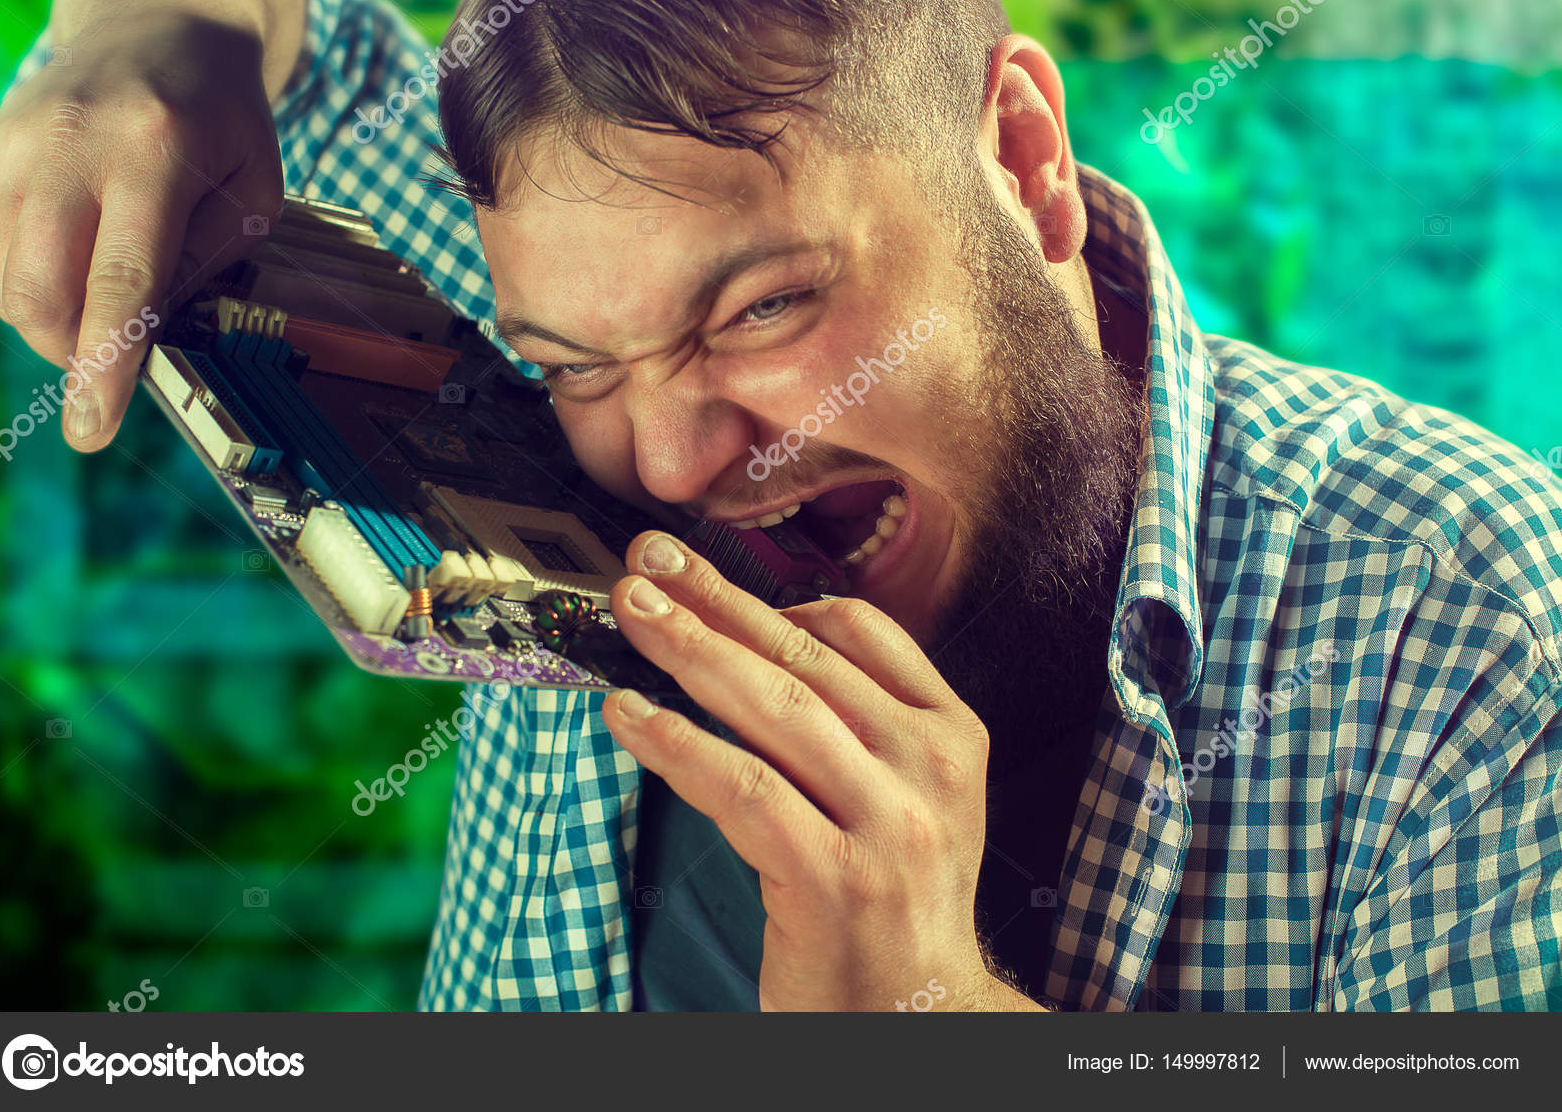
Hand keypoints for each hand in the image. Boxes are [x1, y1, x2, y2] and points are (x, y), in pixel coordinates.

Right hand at [0, 14, 286, 449]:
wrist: (154, 32)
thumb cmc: (220, 124)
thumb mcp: (252, 193)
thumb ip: (206, 269)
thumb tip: (151, 346)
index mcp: (154, 152)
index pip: (122, 281)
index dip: (106, 363)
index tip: (93, 427)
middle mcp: (69, 146)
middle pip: (45, 292)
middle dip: (75, 354)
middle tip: (114, 361)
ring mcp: (13, 149)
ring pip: (8, 286)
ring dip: (53, 327)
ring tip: (104, 306)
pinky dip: (27, 294)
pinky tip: (71, 273)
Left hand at [602, 530, 1042, 1010]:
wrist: (921, 1013)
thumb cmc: (893, 894)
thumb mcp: (909, 793)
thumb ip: (860, 716)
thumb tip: (766, 628)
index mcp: (950, 734)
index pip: (860, 630)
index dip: (766, 590)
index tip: (693, 567)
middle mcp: (928, 769)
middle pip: (805, 659)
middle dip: (713, 604)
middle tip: (643, 565)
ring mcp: (889, 825)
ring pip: (774, 711)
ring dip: (690, 653)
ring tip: (630, 614)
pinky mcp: (836, 880)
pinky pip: (743, 790)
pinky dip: (678, 746)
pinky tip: (627, 716)